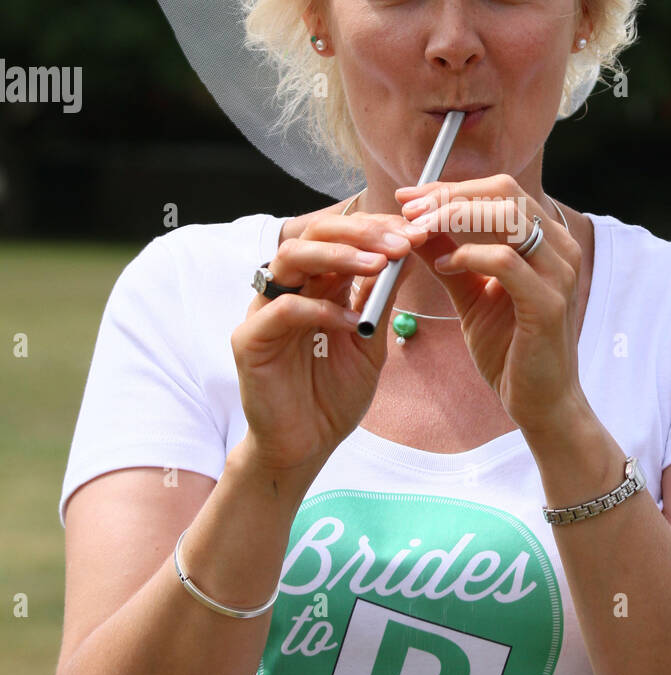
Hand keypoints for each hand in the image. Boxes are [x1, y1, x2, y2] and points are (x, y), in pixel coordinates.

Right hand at [231, 208, 425, 472]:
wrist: (307, 445)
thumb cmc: (334, 395)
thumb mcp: (370, 342)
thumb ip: (380, 301)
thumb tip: (407, 254)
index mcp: (317, 285)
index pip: (342, 238)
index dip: (377, 230)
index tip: (416, 234)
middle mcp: (289, 289)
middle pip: (314, 235)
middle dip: (360, 232)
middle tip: (399, 242)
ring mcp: (265, 311)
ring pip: (291, 259)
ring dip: (338, 255)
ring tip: (377, 265)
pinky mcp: (250, 340)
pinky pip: (282, 310)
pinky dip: (318, 309)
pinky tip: (350, 322)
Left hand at [395, 174, 586, 434]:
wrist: (539, 402)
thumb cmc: (510, 348)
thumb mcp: (470, 294)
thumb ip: (447, 257)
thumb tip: (412, 224)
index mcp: (546, 240)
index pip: (499, 190)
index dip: (450, 187)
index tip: (407, 196)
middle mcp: (559, 248)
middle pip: (504, 192)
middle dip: (449, 196)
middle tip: (407, 209)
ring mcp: (559, 274)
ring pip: (507, 217)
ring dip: (453, 218)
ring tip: (417, 232)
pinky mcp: (549, 304)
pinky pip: (505, 261)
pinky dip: (468, 256)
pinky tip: (441, 267)